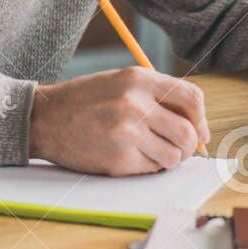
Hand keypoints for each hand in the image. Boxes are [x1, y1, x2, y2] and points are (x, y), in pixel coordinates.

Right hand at [29, 68, 209, 175]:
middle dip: (189, 146)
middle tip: (178, 149)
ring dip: (169, 159)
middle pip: (188, 132)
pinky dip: (148, 167)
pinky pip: (152, 169)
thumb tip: (194, 123)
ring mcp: (127, 132)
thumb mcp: (121, 82)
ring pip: (174, 156)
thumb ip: (156, 95)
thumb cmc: (85, 100)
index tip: (200, 131)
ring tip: (151, 152)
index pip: (192, 98)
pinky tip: (130, 156)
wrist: (45, 118)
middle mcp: (136, 103)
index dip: (201, 119)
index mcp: (140, 79)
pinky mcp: (119, 159)